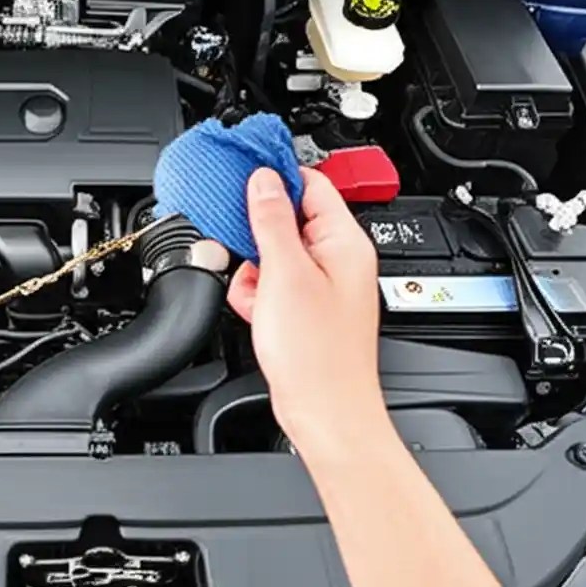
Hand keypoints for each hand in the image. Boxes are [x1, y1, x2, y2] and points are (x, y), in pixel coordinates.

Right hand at [226, 167, 385, 451]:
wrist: (324, 411)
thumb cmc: (319, 354)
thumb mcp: (285, 274)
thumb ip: (272, 220)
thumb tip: (264, 180)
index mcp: (344, 241)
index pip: (311, 183)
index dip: (276, 176)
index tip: (244, 175)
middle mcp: (337, 259)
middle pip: (288, 217)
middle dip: (257, 232)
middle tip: (241, 245)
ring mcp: (321, 284)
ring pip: (275, 252)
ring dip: (254, 267)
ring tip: (253, 291)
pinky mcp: (305, 308)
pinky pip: (272, 282)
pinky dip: (256, 292)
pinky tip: (255, 310)